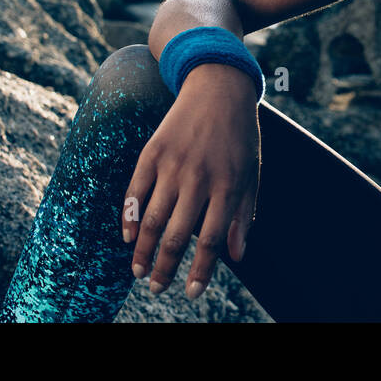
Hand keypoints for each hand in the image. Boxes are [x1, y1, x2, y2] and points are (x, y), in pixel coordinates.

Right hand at [121, 63, 260, 298]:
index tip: (191, 294)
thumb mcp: (252, 173)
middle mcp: (199, 177)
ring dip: (143, 250)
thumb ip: (244, 216)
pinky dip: (129, 217)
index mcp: (228, 185)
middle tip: (157, 288)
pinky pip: (135, 191)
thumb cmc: (240, 136)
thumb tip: (237, 258)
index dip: (200, 271)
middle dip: (165, 268)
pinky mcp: (152, 151)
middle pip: (178, 234)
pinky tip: (128, 237)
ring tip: (138, 272)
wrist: (219, 87)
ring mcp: (173, 164)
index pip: (212, 239)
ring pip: (153, 218)